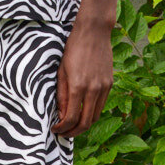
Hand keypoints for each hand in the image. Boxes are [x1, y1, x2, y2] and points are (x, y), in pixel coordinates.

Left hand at [54, 17, 113, 136]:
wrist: (93, 32)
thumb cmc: (73, 48)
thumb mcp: (61, 71)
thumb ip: (62, 94)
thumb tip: (61, 114)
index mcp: (78, 86)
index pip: (72, 118)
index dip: (63, 128)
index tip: (55, 129)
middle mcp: (94, 89)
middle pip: (86, 123)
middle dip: (74, 132)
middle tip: (64, 133)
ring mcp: (104, 87)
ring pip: (96, 116)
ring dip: (84, 124)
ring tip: (73, 124)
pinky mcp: (110, 83)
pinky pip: (101, 104)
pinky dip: (92, 112)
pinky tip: (83, 109)